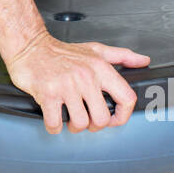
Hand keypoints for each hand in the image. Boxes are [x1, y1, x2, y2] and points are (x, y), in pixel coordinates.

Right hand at [3, 32, 150, 133]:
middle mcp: (86, 76)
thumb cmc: (61, 51)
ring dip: (74, 127)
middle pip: (102, 118)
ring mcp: (66, 85)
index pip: (126, 98)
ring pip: (80, 123)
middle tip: (86, 120)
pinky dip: (54, 127)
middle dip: (94, 125)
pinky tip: (54, 118)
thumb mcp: (95, 50)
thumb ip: (122, 56)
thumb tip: (143, 61)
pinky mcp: (48, 93)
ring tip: (69, 118)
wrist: (30, 46)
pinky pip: (56, 123)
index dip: (123, 115)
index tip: (115, 118)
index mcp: (100, 68)